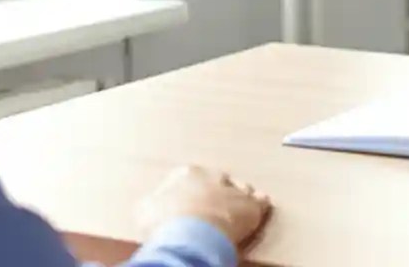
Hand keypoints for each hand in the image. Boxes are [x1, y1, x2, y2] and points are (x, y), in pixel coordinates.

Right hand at [136, 166, 271, 246]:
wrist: (188, 235)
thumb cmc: (163, 222)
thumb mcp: (145, 209)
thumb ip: (154, 202)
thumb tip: (154, 205)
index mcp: (186, 174)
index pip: (190, 178)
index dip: (191, 193)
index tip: (189, 204)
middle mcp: (212, 176)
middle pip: (218, 181)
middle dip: (216, 193)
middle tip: (213, 209)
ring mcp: (234, 190)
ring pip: (240, 190)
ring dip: (239, 199)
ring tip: (237, 210)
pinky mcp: (252, 207)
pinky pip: (261, 201)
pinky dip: (261, 205)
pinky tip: (263, 206)